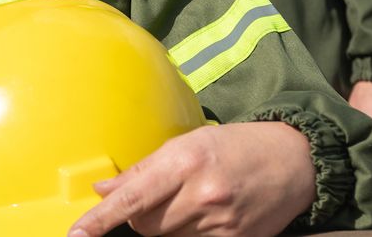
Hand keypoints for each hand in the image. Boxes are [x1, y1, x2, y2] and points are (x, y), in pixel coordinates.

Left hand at [68, 121, 314, 236]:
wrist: (294, 161)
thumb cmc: (235, 145)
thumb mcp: (187, 142)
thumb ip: (143, 168)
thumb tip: (103, 188)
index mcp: (185, 161)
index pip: (132, 198)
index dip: (100, 219)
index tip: (77, 233)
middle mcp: (202, 195)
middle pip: (145, 225)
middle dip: (139, 216)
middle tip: (159, 196)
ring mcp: (221, 224)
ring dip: (166, 224)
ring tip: (189, 200)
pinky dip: (190, 233)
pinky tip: (206, 214)